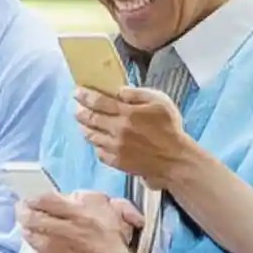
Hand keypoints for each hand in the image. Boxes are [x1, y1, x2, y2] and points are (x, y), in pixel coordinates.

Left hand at [18, 191, 143, 252]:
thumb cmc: (119, 244)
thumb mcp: (117, 211)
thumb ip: (94, 198)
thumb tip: (73, 196)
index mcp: (77, 212)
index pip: (44, 199)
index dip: (35, 198)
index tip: (32, 199)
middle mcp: (60, 229)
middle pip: (30, 216)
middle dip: (23, 211)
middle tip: (22, 209)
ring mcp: (52, 249)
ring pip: (29, 234)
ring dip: (27, 228)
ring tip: (29, 226)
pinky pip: (35, 252)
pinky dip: (35, 246)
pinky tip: (40, 244)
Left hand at [75, 87, 192, 188]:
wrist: (174, 159)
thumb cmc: (170, 129)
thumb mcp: (160, 102)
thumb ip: (138, 94)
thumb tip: (119, 91)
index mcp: (127, 114)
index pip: (99, 102)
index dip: (85, 96)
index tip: (77, 92)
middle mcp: (118, 130)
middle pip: (91, 119)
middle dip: (81, 111)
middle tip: (77, 106)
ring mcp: (115, 148)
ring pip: (92, 136)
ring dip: (84, 127)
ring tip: (83, 122)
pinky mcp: (117, 162)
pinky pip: (99, 152)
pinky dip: (95, 144)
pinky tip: (97, 140)